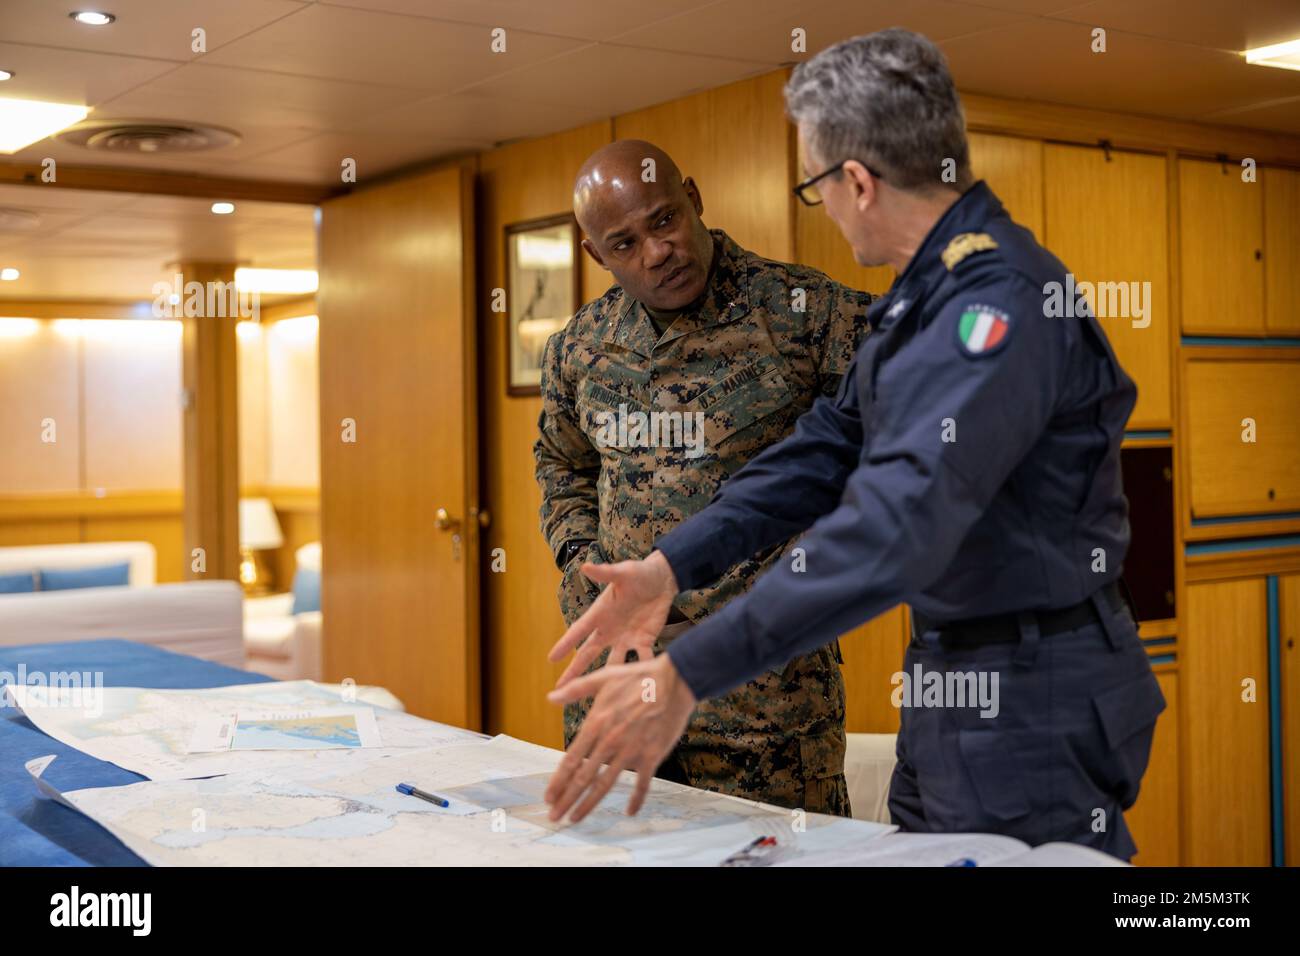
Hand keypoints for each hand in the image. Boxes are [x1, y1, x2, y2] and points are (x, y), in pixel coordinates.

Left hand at [544, 653, 695, 821]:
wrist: (675, 681)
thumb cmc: (639, 677)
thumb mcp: (603, 677)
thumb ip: (575, 690)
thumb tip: (550, 697)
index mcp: (596, 723)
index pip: (571, 760)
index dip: (558, 781)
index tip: (548, 797)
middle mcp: (610, 741)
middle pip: (583, 778)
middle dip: (566, 800)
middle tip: (554, 816)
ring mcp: (631, 751)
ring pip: (605, 785)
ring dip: (588, 804)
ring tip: (575, 819)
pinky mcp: (652, 756)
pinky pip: (642, 783)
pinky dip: (636, 799)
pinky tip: (630, 812)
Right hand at [548, 550, 678, 685]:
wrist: (662, 579)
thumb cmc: (638, 572)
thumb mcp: (623, 572)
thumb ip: (606, 573)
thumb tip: (586, 565)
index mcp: (600, 613)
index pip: (579, 631)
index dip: (565, 644)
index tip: (550, 659)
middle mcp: (609, 630)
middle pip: (589, 654)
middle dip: (576, 672)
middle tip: (561, 690)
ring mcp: (626, 638)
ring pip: (613, 662)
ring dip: (607, 679)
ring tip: (599, 699)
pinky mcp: (644, 640)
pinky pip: (641, 658)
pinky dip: (641, 671)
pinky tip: (639, 688)